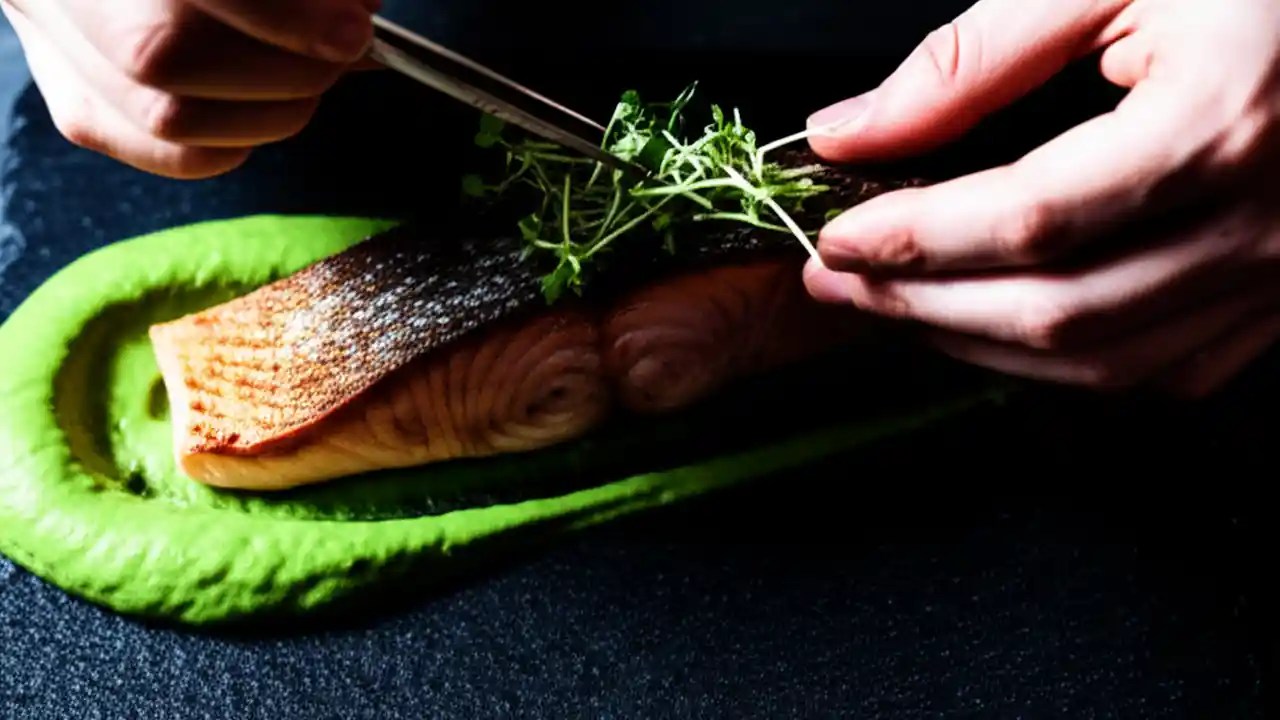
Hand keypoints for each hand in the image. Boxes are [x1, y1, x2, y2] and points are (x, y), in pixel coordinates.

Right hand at [1, 0, 379, 178]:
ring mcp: (57, 56)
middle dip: (287, 66)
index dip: (284, 17)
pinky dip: (247, 138)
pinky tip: (269, 100)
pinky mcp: (81, 111)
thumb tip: (356, 13)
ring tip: (316, 69)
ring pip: (171, 120)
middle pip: (166, 58)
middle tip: (345, 47)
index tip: (353, 29)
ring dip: (276, 108)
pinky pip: (177, 156)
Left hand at [802, 0, 1279, 398]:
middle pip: (1056, 309)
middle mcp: (1260, 221)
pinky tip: (1003, 324)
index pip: (1030, 219)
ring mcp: (1277, 273)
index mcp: (1217, 122)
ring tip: (899, 304)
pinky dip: (1064, 362)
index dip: (917, 239)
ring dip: (978, 346)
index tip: (837, 236)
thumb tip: (854, 132)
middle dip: (922, 304)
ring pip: (1102, 360)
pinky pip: (1161, 368)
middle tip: (840, 281)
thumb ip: (972, 59)